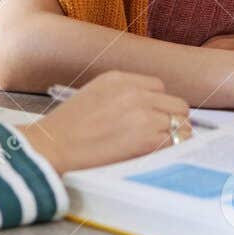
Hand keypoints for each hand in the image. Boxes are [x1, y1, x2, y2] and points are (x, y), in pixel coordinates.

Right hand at [17, 72, 192, 175]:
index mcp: (120, 79)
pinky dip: (168, 150)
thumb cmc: (67, 127)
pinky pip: (174, 142)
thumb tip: (147, 107)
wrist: (52, 147)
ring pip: (180, 124)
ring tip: (156, 148)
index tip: (152, 117)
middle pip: (177, 104)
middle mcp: (135, 93)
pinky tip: (152, 155)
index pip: (159, 87)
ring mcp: (143, 115)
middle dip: (171, 119)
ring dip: (172, 136)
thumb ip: (122, 94)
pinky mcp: (146, 140)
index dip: (157, 104)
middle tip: (161, 135)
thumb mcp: (94, 93)